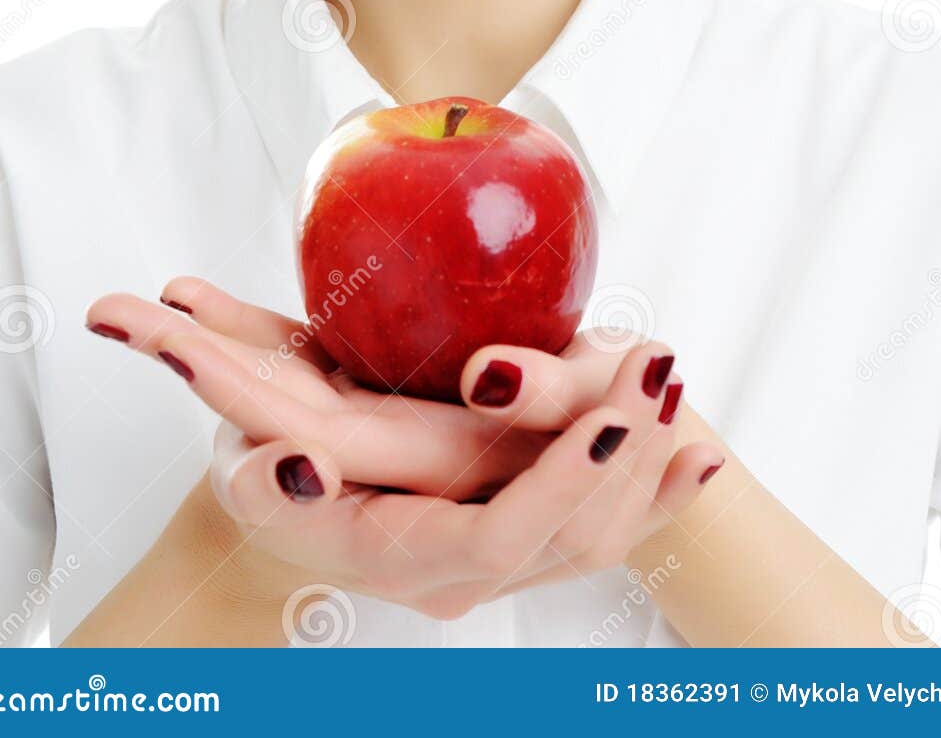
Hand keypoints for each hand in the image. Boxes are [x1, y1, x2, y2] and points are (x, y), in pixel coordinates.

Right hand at [86, 279, 724, 623]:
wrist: (281, 523)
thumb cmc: (259, 482)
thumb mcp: (240, 469)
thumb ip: (264, 475)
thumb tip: (296, 473)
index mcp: (402, 554)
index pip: (503, 535)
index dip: (559, 483)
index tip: (605, 420)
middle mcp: (461, 575)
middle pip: (572, 536)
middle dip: (624, 453)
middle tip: (654, 366)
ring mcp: (499, 563)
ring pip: (600, 537)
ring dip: (649, 466)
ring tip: (674, 384)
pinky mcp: (522, 537)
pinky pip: (606, 532)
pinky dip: (659, 497)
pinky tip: (700, 456)